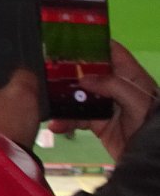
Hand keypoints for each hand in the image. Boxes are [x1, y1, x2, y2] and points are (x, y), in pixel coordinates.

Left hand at [0, 53, 42, 150]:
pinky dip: (1, 112)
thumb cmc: (10, 124)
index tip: (20, 61)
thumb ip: (24, 75)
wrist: (2, 163)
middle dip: (6, 80)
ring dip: (5, 98)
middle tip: (26, 84)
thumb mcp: (23, 95)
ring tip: (24, 102)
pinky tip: (16, 118)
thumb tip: (22, 68)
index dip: (3, 56)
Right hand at [48, 40, 157, 161]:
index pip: (111, 51)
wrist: (152, 157)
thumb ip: (111, 85)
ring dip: (62, 99)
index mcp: (129, 76)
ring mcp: (105, 106)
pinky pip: (76, 118)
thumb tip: (81, 79)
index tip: (68, 38)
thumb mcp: (136, 100)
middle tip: (46, 68)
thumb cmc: (151, 122)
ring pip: (78, 95)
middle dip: (68, 70)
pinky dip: (65, 121)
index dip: (92, 43)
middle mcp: (115, 87)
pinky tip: (56, 125)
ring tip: (47, 102)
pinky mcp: (98, 124)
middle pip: (88, 71)